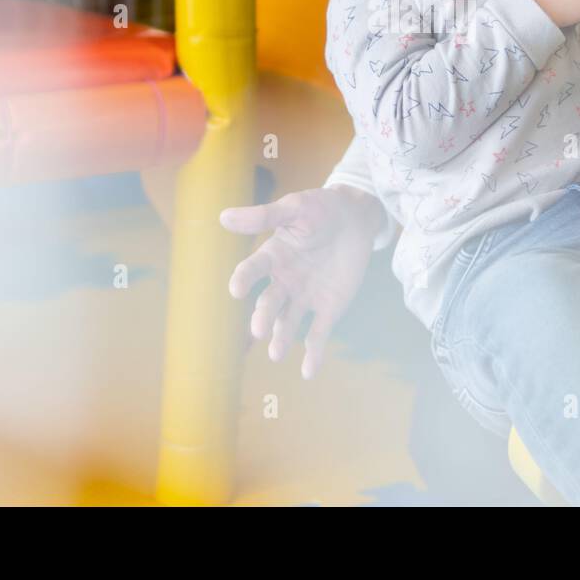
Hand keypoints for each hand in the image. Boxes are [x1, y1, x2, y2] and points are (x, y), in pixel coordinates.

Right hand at [220, 185, 383, 379]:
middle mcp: (284, 282)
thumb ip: (264, 216)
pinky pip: (318, 333)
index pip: (253, 270)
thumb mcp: (295, 208)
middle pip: (270, 302)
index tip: (236, 289)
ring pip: (289, 322)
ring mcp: (305, 297)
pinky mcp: (329, 308)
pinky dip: (314, 353)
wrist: (355, 219)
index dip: (244, 279)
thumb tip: (224, 217)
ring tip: (276, 353)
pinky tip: (309, 371)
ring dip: (282, 338)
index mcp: (272, 257)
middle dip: (263, 317)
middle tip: (258, 331)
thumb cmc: (320, 209)